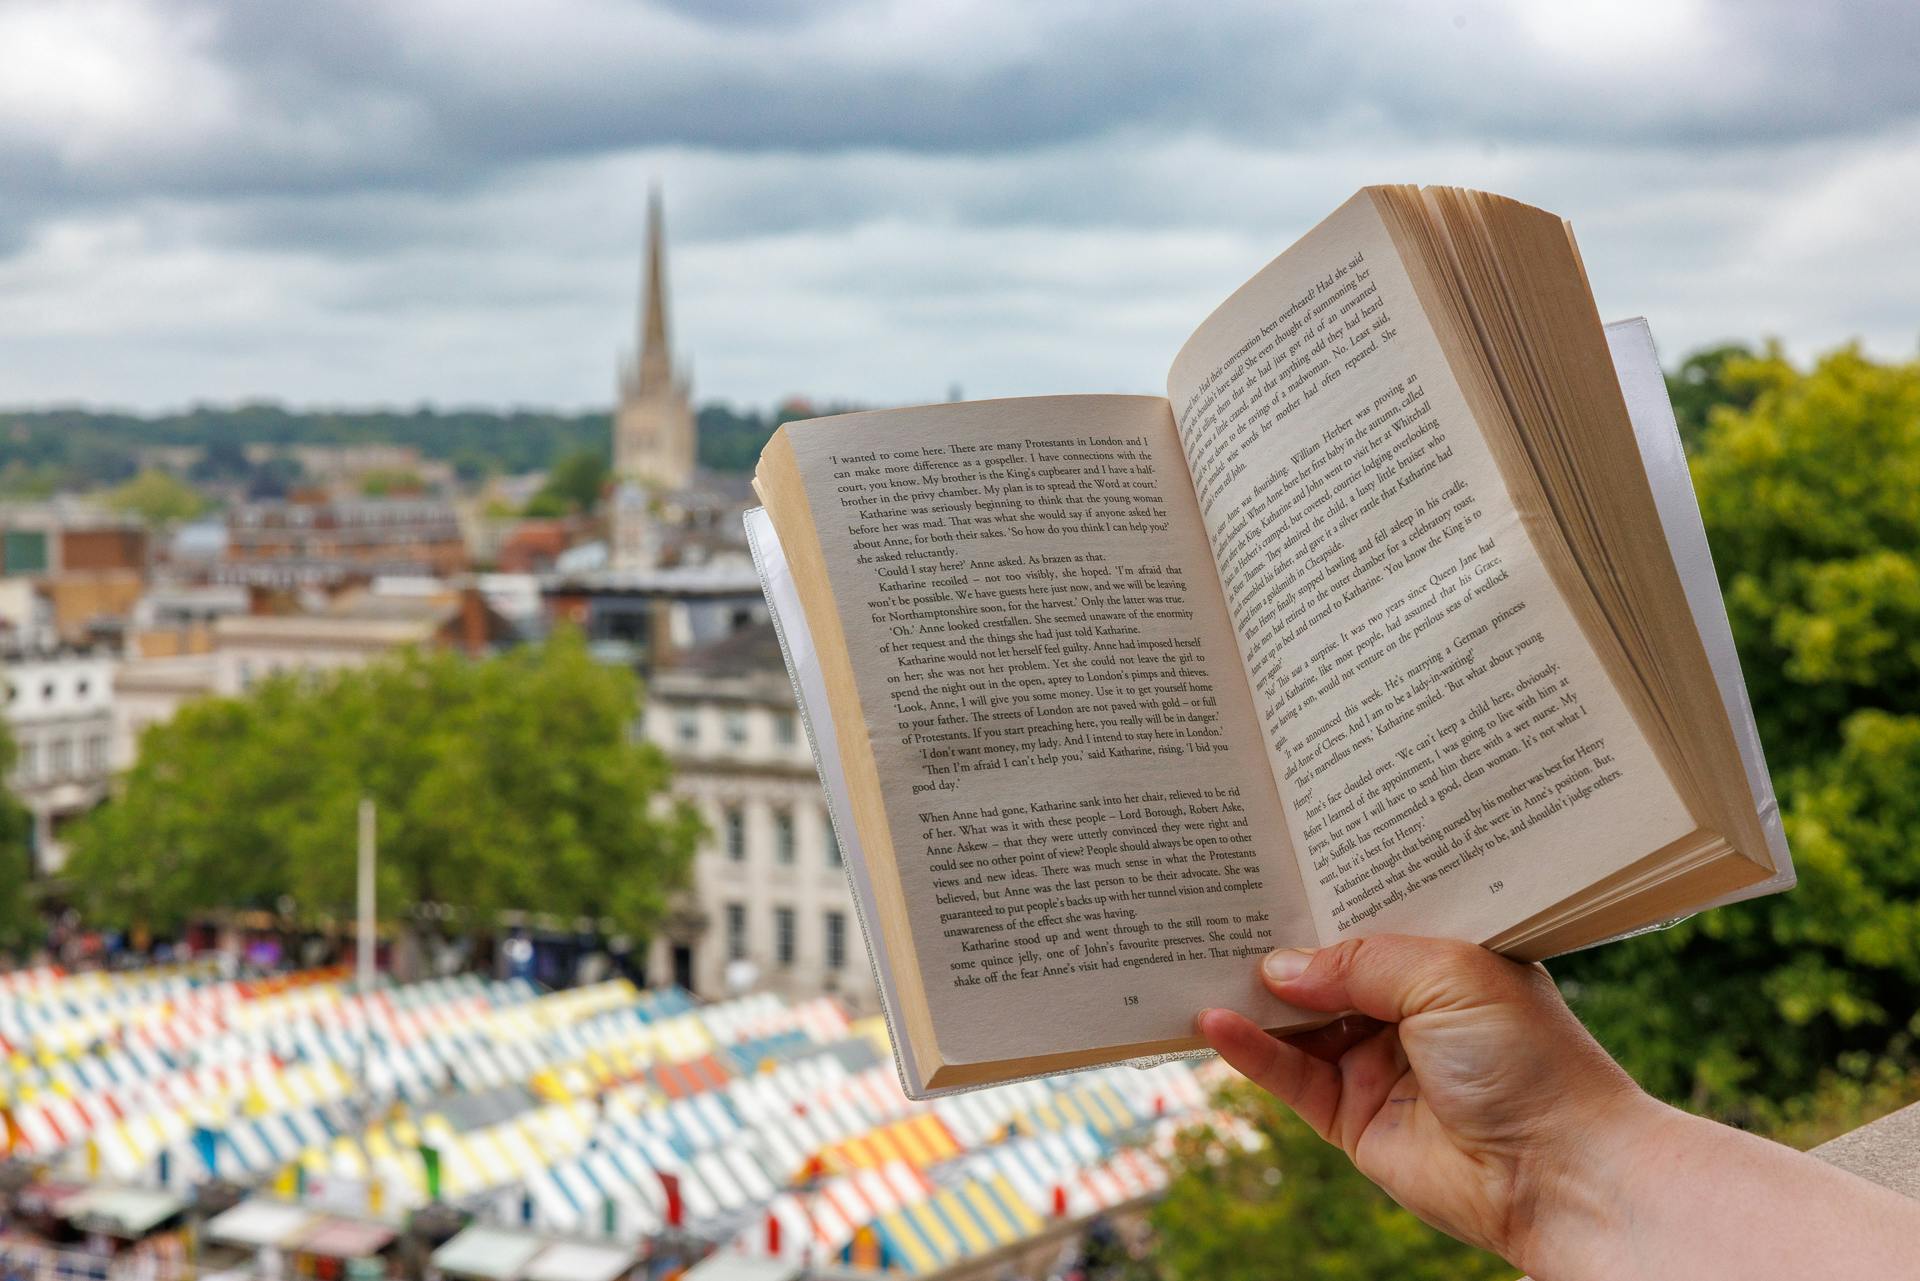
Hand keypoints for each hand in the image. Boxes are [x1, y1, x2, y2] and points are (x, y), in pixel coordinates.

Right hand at [1195, 934, 1654, 1268]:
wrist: (1561, 1172)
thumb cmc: (1531, 1058)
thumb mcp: (1447, 974)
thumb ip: (1358, 961)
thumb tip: (1276, 967)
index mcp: (1443, 959)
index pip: (1368, 918)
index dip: (1321, 898)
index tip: (1266, 865)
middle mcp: (1407, 1007)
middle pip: (1323, 968)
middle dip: (1274, 942)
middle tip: (1212, 905)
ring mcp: (1376, 1061)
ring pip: (1296, 1021)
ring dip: (1249, 996)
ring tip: (1190, 957)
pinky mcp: (1351, 1115)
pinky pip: (1288, 1075)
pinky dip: (1248, 1049)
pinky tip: (1214, 1020)